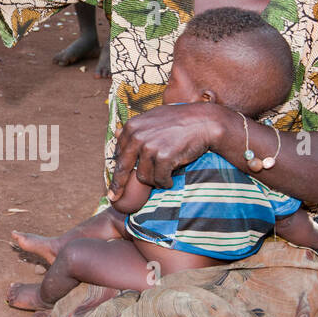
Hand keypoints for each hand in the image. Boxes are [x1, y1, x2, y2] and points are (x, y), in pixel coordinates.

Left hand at [109, 102, 224, 202]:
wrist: (203, 121)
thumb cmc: (179, 120)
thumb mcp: (153, 118)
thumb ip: (136, 128)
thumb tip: (115, 133)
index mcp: (132, 127)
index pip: (119, 155)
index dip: (117, 171)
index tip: (114, 184)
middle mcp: (137, 136)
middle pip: (124, 168)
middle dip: (119, 186)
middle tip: (114, 198)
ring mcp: (150, 146)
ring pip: (144, 177)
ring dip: (154, 180)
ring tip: (165, 174)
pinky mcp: (163, 157)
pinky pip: (159, 179)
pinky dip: (166, 182)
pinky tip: (172, 178)